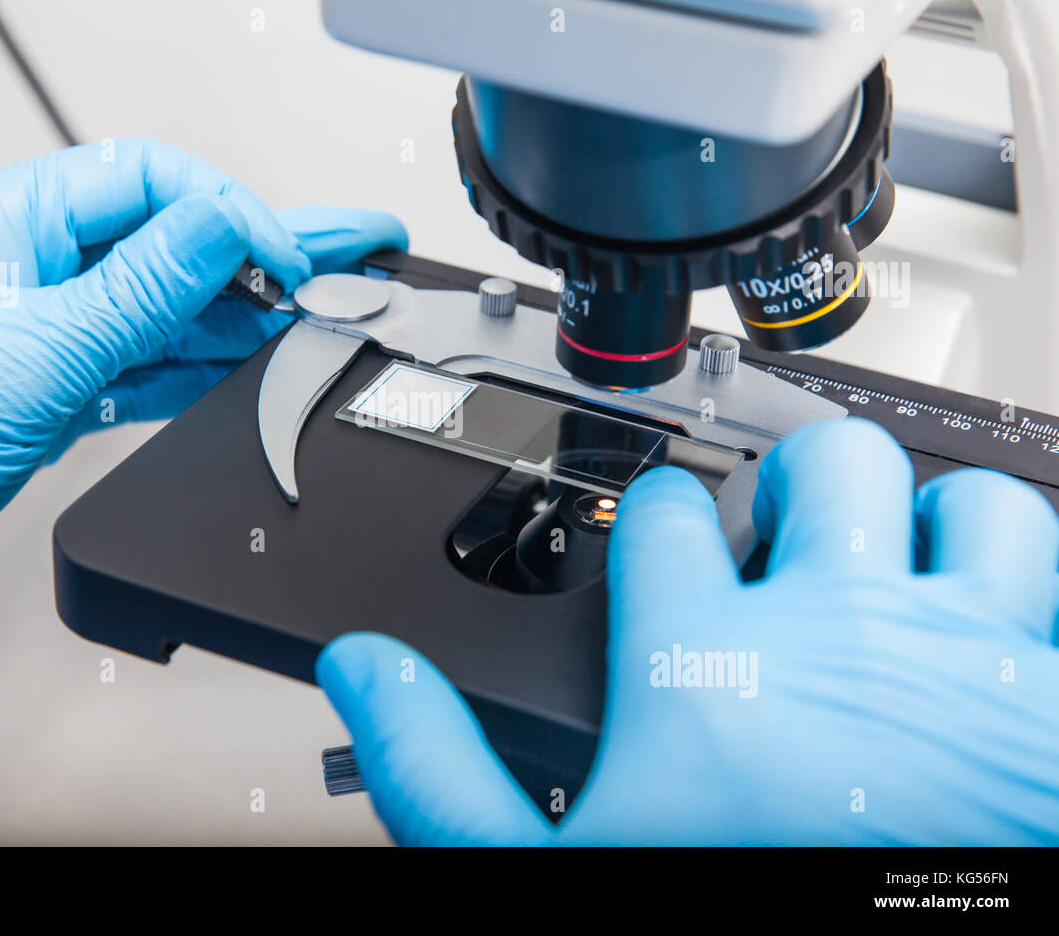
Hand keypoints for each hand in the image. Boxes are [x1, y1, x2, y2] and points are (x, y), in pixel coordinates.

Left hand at [0, 138, 405, 598]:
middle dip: (265, 245)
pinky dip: (199, 364)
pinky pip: (145, 362)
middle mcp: (32, 262)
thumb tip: (228, 226)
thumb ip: (145, 289)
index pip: (150, 181)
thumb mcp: (38, 348)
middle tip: (354, 247)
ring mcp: (45, 325)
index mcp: (10, 219)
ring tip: (323, 305)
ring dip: (243, 310)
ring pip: (167, 306)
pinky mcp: (53, 384)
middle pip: (173, 239)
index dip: (232, 212)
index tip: (288, 257)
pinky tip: (254, 358)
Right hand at [317, 418, 1058, 843]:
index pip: (666, 515)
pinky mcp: (1054, 712)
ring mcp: (967, 665)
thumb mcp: (544, 873)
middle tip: (787, 546)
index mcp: (708, 665)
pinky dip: (1026, 601)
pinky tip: (993, 655)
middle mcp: (843, 637)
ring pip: (971, 508)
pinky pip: (1056, 588)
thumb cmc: (732, 930)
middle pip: (824, 467)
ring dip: (934, 528)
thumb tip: (366, 672)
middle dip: (799, 490)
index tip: (665, 536)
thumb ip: (437, 774)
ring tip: (905, 580)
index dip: (658, 512)